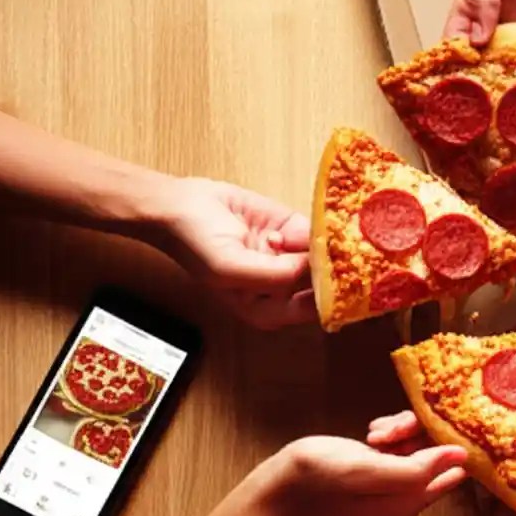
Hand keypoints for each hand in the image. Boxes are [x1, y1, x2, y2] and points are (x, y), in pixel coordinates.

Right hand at [153, 177, 314, 328]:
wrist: (180, 205)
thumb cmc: (196, 244)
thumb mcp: (229, 268)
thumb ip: (272, 275)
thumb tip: (313, 266)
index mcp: (266, 310)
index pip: (310, 310)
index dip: (327, 296)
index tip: (335, 279)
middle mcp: (281, 287)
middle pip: (323, 283)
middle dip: (330, 269)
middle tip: (326, 256)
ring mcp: (287, 257)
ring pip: (324, 255)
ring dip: (319, 245)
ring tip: (286, 240)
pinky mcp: (290, 229)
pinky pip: (315, 231)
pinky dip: (313, 227)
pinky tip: (281, 229)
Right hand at [254, 412, 467, 515]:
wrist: (276, 494)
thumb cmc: (317, 484)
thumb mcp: (368, 471)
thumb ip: (417, 468)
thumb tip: (460, 457)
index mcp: (409, 505)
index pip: (452, 472)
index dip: (449, 444)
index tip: (439, 422)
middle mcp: (404, 498)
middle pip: (433, 455)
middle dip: (416, 435)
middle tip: (384, 434)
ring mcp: (388, 485)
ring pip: (414, 445)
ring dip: (399, 431)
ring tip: (373, 433)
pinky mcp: (372, 471)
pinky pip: (396, 446)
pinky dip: (387, 433)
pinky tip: (369, 433)